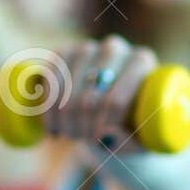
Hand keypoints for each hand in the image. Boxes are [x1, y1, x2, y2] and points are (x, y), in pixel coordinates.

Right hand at [39, 35, 158, 156]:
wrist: (107, 115)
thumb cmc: (130, 128)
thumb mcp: (138, 139)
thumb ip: (129, 141)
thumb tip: (109, 135)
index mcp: (141, 62)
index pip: (116, 99)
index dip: (103, 126)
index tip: (100, 141)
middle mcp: (115, 48)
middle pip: (90, 95)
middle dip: (84, 125)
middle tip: (85, 140)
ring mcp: (87, 48)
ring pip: (67, 89)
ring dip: (65, 119)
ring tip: (70, 135)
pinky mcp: (62, 53)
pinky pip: (48, 79)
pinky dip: (48, 107)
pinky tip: (52, 126)